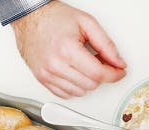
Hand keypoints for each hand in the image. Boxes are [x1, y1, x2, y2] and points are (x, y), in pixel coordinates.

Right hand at [10, 0, 125, 98]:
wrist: (28, 17)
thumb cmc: (53, 17)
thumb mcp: (87, 23)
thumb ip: (107, 45)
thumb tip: (119, 63)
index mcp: (67, 50)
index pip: (99, 74)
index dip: (114, 74)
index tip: (119, 72)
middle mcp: (55, 65)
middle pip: (91, 85)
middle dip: (99, 75)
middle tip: (98, 61)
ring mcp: (47, 74)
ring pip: (80, 92)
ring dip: (86, 81)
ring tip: (83, 64)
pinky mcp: (42, 79)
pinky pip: (66, 94)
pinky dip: (74, 87)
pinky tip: (73, 73)